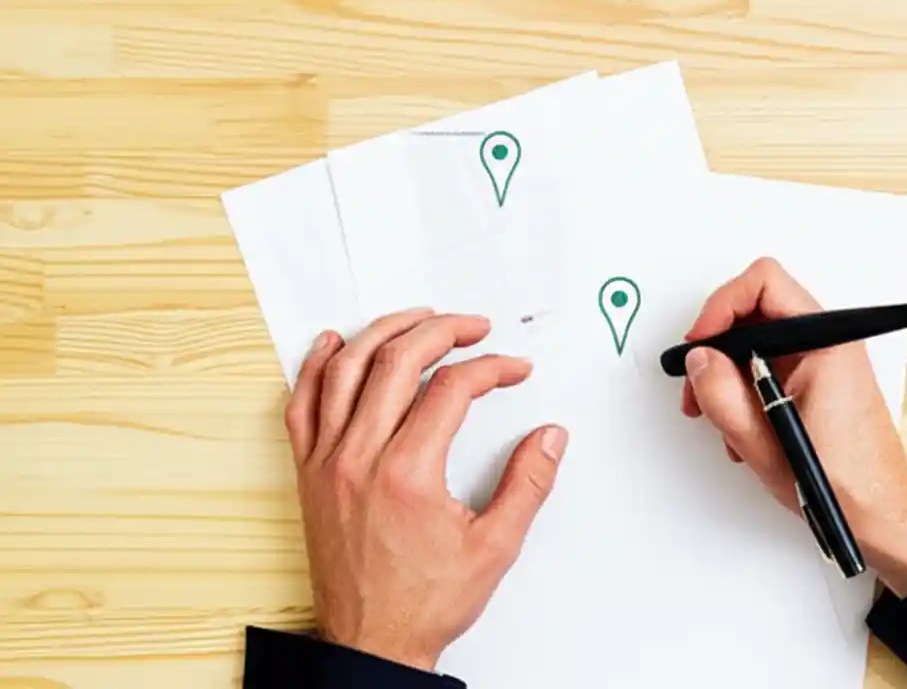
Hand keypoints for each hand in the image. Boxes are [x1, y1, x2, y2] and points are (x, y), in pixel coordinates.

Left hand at [285, 309, 567, 671]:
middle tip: (472, 327)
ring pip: (346, 370)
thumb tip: (549, 438)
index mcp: (408, 474)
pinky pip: (302, 404)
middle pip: (397, 362)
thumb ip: (527, 485)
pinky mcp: (309, 473)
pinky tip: (333, 344)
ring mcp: (328, 462)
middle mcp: (360, 459)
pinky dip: (316, 366)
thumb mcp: (494, 548)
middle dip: (442, 331)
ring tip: (417, 319)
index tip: (512, 369)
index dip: (490, 368)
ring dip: (384, 333)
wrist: (370, 641)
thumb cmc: (423, 601)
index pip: (451, 389)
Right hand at [680, 258, 906, 596]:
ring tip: (718, 414)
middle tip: (698, 383)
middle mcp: (829, 343)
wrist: (882, 515)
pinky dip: (746, 389)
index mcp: (826, 343)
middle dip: (717, 345)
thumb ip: (723, 395)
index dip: (721, 306)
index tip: (699, 342)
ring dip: (728, 373)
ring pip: (758, 341)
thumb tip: (699, 360)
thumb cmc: (844, 484)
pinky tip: (744, 428)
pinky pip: (770, 365)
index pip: (764, 283)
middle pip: (756, 310)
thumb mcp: (766, 442)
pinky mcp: (818, 380)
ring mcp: (824, 361)